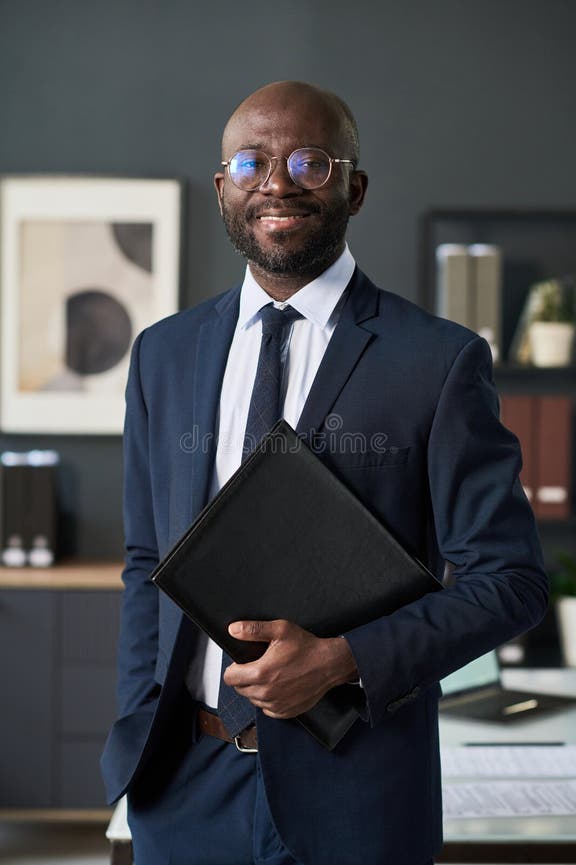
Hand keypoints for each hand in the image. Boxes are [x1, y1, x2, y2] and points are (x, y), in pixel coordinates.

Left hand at [223, 619, 357, 718]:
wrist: (329, 664)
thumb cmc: (307, 647)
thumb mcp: (280, 630)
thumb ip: (253, 629)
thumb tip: (233, 629)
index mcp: (261, 673)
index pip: (230, 678)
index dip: (233, 668)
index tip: (241, 663)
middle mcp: (266, 692)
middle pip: (240, 689)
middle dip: (244, 678)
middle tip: (258, 666)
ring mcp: (276, 704)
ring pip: (253, 699)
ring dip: (256, 689)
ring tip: (270, 675)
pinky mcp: (286, 712)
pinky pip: (267, 709)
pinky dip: (269, 700)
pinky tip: (278, 687)